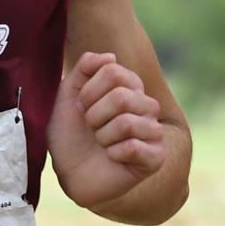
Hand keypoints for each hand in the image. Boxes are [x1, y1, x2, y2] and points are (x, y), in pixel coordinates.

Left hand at [47, 51, 166, 208]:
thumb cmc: (70, 132)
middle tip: (91, 128)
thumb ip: (85, 68)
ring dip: (102, 136)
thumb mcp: (68, 94)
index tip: (82, 106)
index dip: (89, 91)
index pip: (113, 71)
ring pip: (126, 122)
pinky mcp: (156, 158)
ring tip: (101, 143)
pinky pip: (133, 147)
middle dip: (94, 115)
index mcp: (130, 87)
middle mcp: (147, 106)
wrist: (69, 170)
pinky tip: (113, 158)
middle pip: (121, 97)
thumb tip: (110, 55)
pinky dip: (113, 153)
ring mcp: (154, 132)